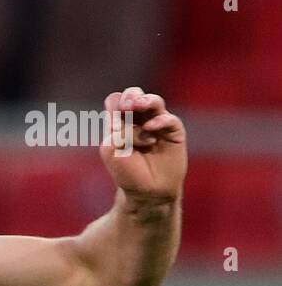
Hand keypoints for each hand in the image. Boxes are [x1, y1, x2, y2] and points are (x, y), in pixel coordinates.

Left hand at [101, 87, 186, 202]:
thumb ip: (117, 130)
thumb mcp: (111, 150)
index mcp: (119, 121)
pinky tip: (151, 128)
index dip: (115, 104)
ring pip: (153, 101)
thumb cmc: (126, 170)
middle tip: (127, 106)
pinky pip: (169, 119)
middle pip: (134, 95)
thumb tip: (137, 118)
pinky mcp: (173, 131)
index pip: (116, 101)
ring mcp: (157, 123)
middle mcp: (138, 119)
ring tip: (139, 105)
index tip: (114, 116)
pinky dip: (159, 121)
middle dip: (130, 97)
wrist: (146, 190)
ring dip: (145, 101)